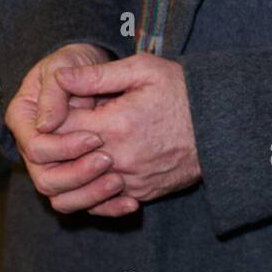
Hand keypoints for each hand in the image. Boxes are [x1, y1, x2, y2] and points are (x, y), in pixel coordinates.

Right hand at [5, 43, 124, 209]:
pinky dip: (106, 207)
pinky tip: (131, 202)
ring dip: (90, 195)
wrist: (93, 67)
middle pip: (45, 179)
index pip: (36, 147)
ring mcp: (52, 164)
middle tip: (108, 159)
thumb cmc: (76, 61)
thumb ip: (55, 91)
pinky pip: (84, 203)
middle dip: (77, 174)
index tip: (95, 137)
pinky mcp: (73, 177)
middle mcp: (33, 147)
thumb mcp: (64, 63)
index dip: (64, 147)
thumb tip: (46, 125)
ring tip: (119, 181)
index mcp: (24, 118)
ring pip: (62, 198)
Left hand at [51, 52, 201, 216]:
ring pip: (81, 189)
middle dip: (58, 145)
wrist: (220, 124)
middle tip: (64, 129)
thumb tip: (60, 77)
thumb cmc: (181, 90)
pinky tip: (99, 168)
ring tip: (78, 150)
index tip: (59, 107)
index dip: (51, 117)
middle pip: (65, 163)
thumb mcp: (142, 70)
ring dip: (73, 171)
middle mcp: (119, 159)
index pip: (59, 129)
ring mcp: (131, 181)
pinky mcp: (142, 195)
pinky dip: (95, 188)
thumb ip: (97, 75)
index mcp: (115, 125)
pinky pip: (105, 202)